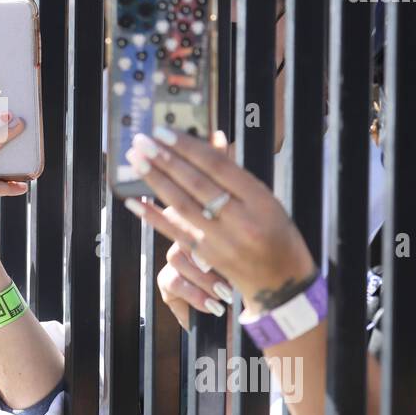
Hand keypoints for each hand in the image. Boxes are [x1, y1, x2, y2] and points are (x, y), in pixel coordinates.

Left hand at [124, 127, 315, 314]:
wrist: (282, 282)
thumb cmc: (276, 234)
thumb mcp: (266, 200)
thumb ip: (235, 173)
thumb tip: (212, 138)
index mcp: (260, 200)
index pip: (218, 166)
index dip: (188, 147)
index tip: (164, 132)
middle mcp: (242, 221)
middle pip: (196, 184)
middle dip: (165, 160)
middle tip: (142, 142)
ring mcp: (222, 241)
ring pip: (182, 205)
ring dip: (155, 181)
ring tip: (136, 161)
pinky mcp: (206, 257)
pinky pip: (174, 232)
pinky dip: (152, 215)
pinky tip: (133, 201)